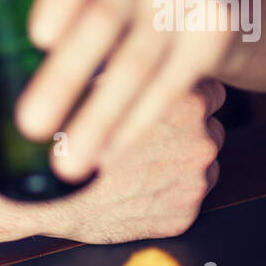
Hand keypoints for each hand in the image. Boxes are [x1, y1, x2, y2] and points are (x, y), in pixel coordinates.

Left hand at [0, 0, 237, 181]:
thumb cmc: (105, 0)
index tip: (36, 35)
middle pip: (107, 18)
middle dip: (69, 77)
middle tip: (31, 124)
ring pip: (140, 60)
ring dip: (103, 116)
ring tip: (67, 163)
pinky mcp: (213, 34)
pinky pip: (173, 86)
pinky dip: (138, 124)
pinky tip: (110, 155)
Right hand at [39, 81, 224, 243]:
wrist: (54, 192)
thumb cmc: (73, 132)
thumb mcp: (105, 81)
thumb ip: (139, 70)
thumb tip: (148, 52)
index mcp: (187, 101)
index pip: (211, 91)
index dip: (188, 96)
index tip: (169, 102)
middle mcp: (201, 140)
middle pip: (210, 127)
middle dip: (188, 131)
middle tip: (153, 136)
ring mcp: (195, 180)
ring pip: (202, 163)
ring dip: (182, 161)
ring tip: (143, 162)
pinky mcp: (185, 213)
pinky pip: (187, 196)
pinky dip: (170, 192)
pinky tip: (140, 186)